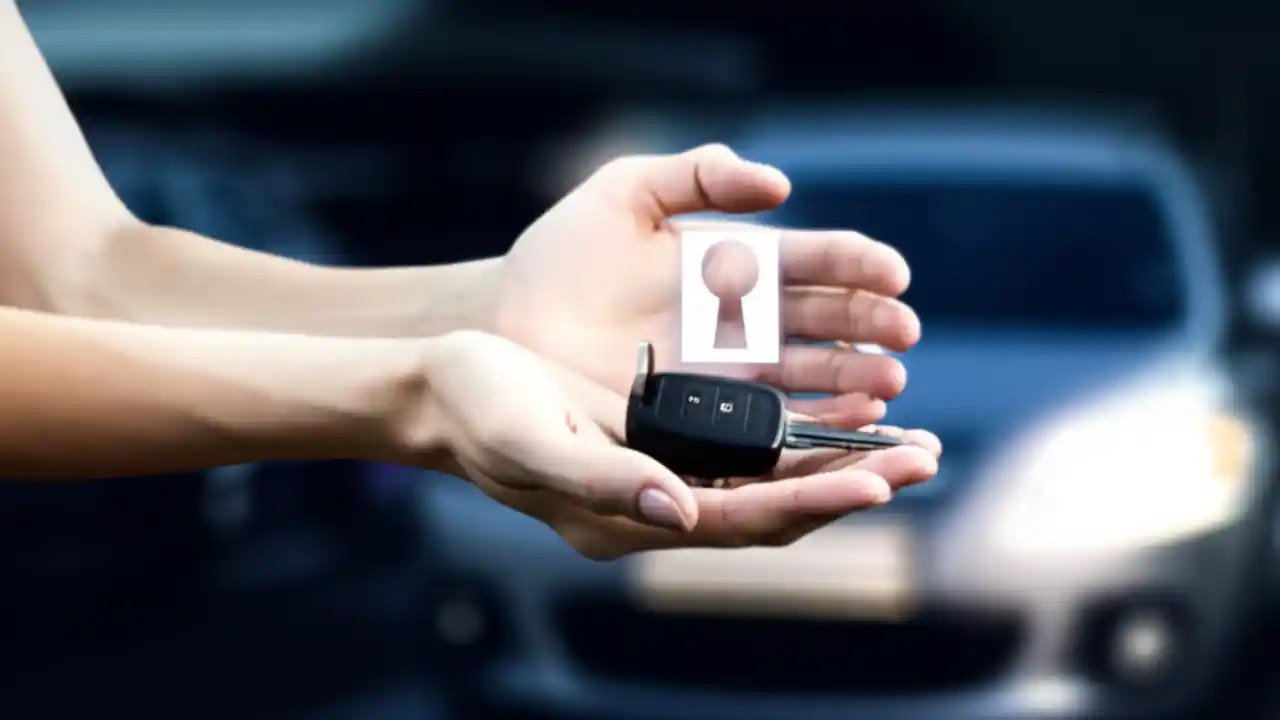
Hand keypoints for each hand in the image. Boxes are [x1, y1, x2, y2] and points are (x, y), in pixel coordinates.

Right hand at [415, 331, 938, 559]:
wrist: (444, 390)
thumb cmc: (478, 414)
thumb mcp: (532, 443)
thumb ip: (605, 483)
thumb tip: (682, 511)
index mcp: (630, 519)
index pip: (744, 520)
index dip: (814, 502)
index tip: (880, 478)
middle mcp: (660, 505)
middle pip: (776, 506)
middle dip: (852, 483)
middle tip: (926, 455)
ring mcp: (664, 475)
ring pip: (771, 480)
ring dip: (838, 461)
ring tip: (907, 439)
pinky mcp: (663, 441)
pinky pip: (746, 448)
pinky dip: (799, 435)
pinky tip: (837, 410)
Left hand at [492, 143, 920, 427]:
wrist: (507, 320)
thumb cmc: (562, 253)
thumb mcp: (625, 193)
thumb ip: (697, 175)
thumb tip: (779, 186)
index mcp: (736, 262)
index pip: (813, 260)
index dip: (856, 265)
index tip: (893, 273)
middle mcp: (743, 318)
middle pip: (826, 322)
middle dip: (870, 328)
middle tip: (903, 335)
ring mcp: (727, 371)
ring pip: (810, 377)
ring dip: (856, 383)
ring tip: (888, 387)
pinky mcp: (702, 415)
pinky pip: (768, 422)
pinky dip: (813, 425)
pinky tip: (847, 425)